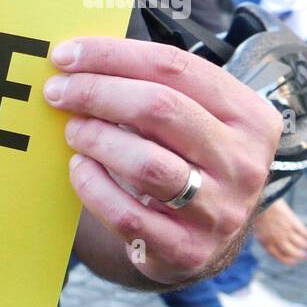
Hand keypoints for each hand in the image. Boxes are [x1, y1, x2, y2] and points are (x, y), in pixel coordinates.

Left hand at [48, 37, 279, 286]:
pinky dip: (92, 186)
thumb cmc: (186, 161)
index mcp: (249, 116)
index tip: (65, 55)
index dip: (113, 56)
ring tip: (73, 131)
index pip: (177, 68)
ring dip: (96, 139)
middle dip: (97, 93)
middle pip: (160, 109)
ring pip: (146, 164)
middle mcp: (243, 162)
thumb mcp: (194, 121)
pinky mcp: (186, 251)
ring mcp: (218, 210)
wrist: (206, 241)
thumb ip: (154, 89)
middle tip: (57, 92)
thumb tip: (78, 60)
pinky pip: (126, 214)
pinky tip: (79, 168)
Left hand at [254, 198, 306, 265]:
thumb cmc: (256, 212)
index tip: (294, 262)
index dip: (286, 260)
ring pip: (300, 244)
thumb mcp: (255, 228)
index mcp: (265, 241)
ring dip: (305, 246)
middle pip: (291, 252)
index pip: (277, 255)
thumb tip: (269, 244)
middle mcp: (276, 238)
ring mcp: (285, 231)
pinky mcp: (292, 222)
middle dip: (299, 255)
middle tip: (305, 255)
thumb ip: (262, 236)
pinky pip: (304, 233)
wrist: (260, 200)